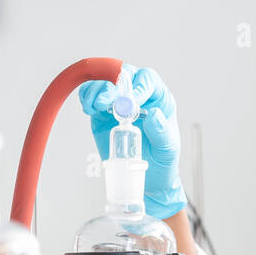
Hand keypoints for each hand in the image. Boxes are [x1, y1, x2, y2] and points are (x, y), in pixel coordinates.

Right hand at [78, 64, 185, 218]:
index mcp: (158, 97)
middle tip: (105, 102)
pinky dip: (87, 97)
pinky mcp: (102, 113)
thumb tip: (153, 114)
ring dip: (97, 90)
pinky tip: (88, 107)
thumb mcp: (168, 148)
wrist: (148, 178)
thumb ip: (161, 131)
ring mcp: (118, 102)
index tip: (131, 102)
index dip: (138, 85)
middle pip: (123, 76)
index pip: (147, 80)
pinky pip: (92, 96)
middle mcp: (138, 94)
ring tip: (94, 107)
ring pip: (105, 83)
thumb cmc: (162, 160)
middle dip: (113, 86)